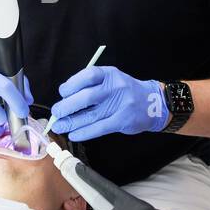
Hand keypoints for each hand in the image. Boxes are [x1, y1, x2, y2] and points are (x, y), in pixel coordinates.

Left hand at [47, 66, 167, 141]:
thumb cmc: (125, 91)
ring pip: (90, 115)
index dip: (71, 85)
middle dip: (67, 106)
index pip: (87, 76)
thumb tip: (65, 100)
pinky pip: (99, 128)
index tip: (63, 93)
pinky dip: (84, 132)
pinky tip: (74, 135)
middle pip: (86, 97)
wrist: (153, 103)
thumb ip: (91, 86)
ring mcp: (120, 104)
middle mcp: (114, 87)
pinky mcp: (122, 120)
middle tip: (56, 113)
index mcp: (109, 74)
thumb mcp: (111, 80)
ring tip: (59, 126)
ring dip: (71, 122)